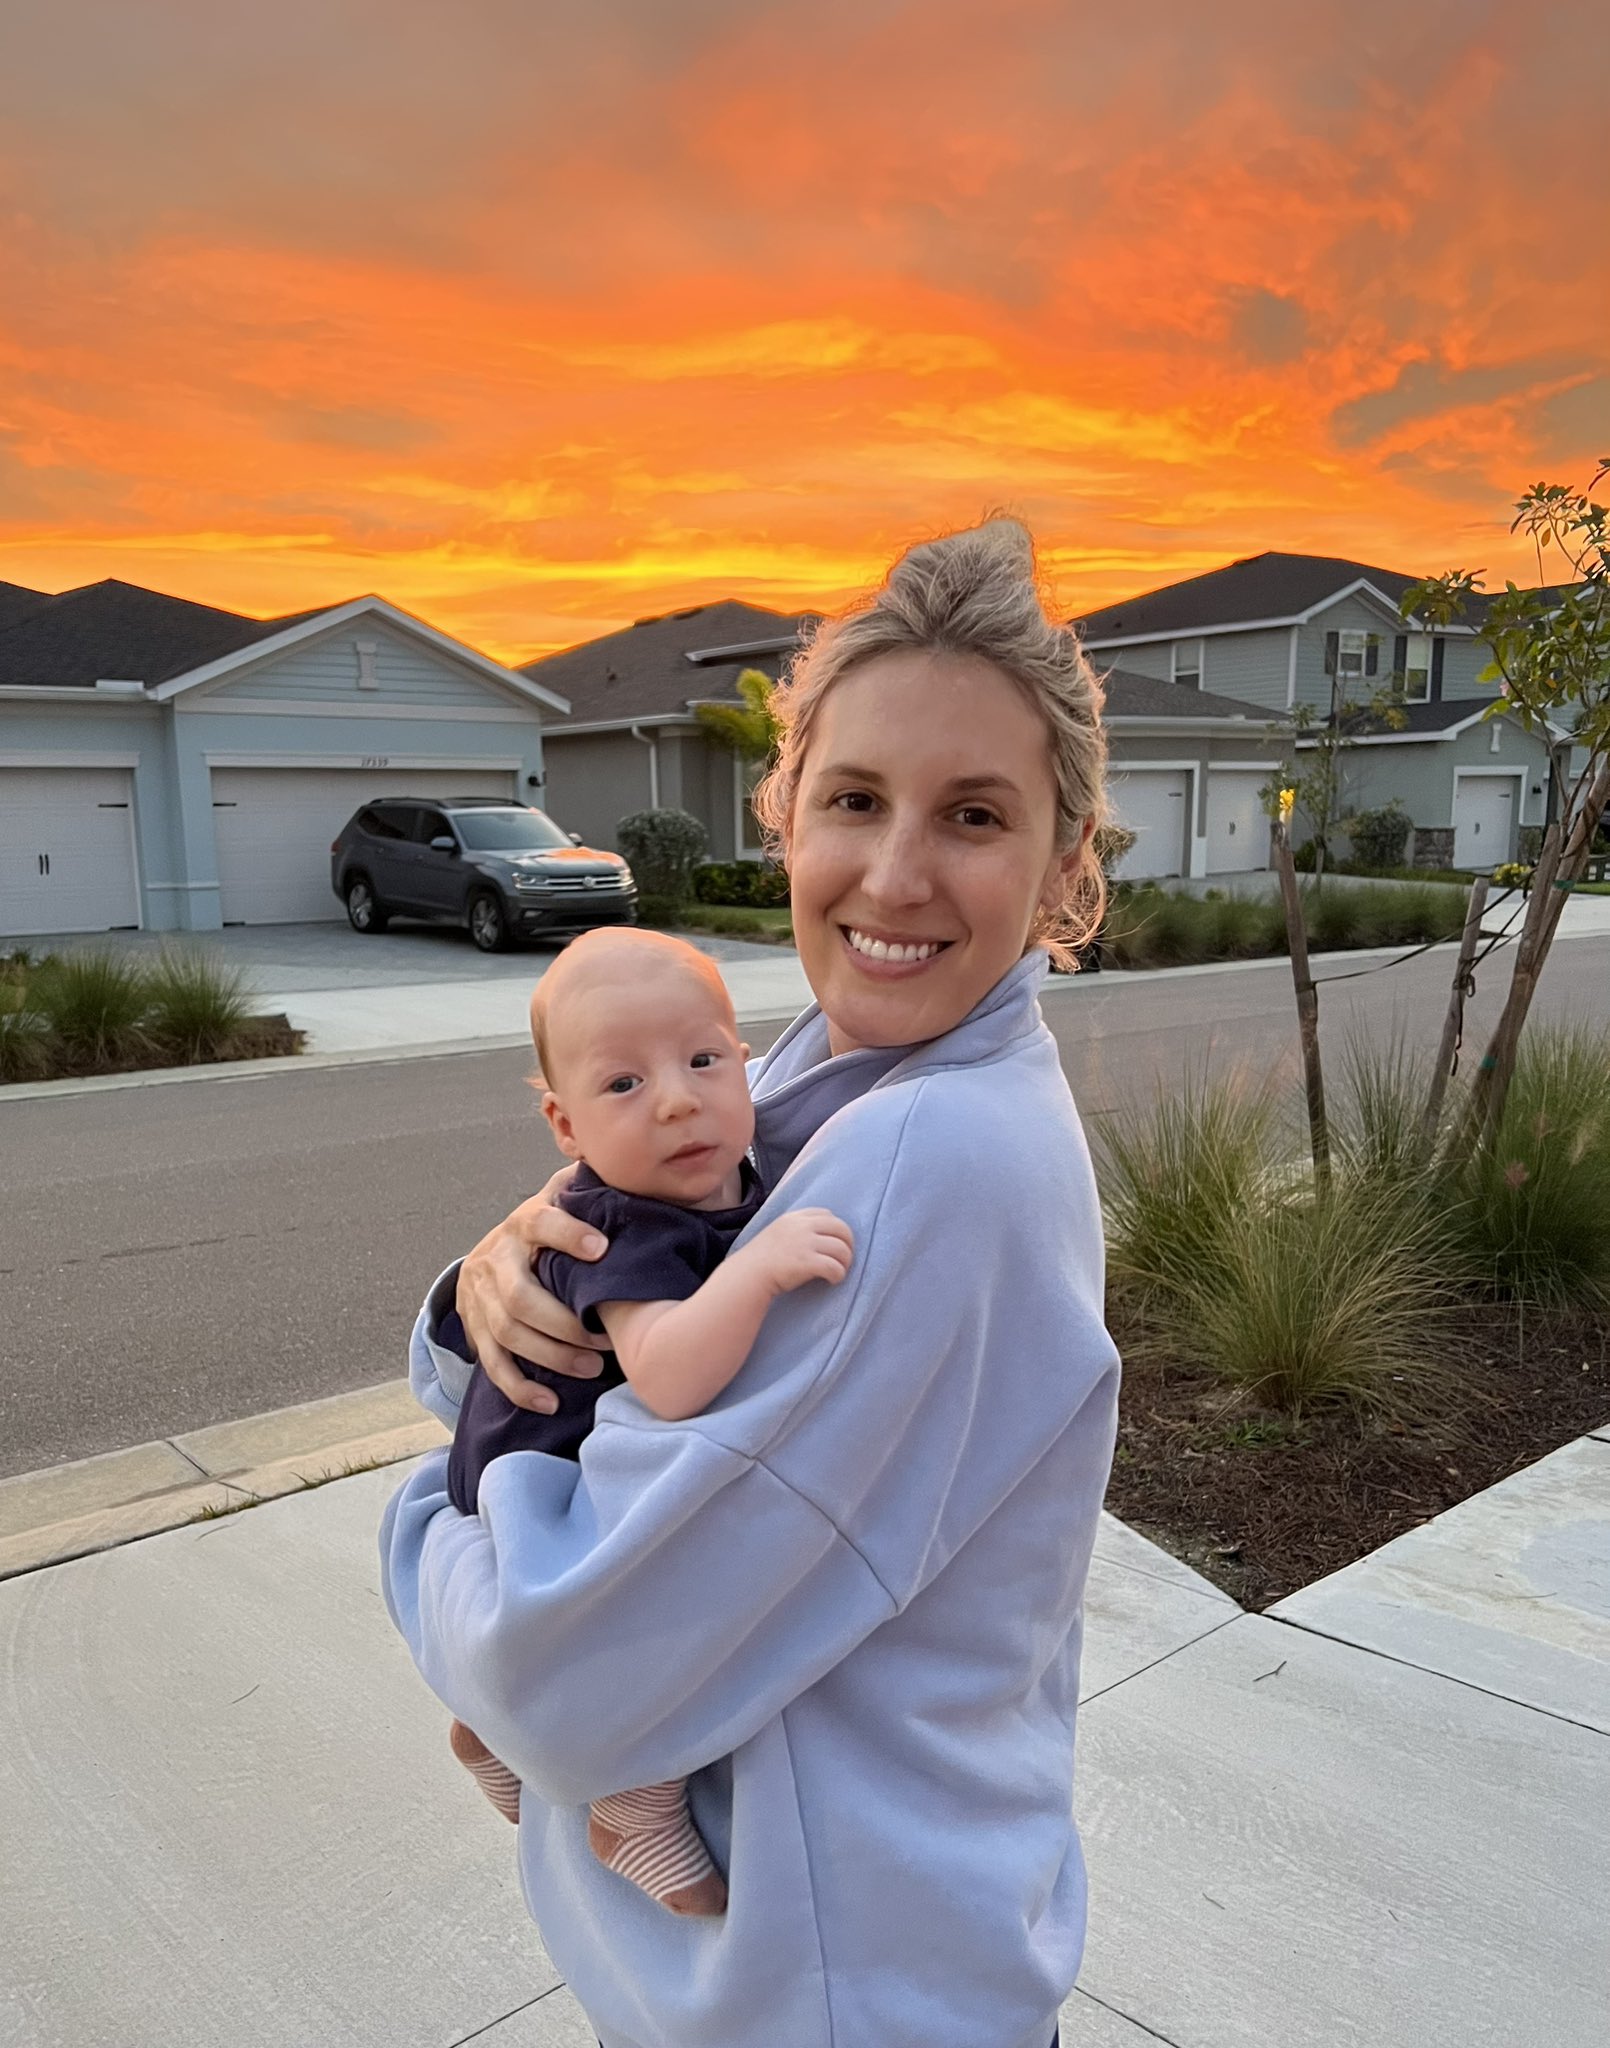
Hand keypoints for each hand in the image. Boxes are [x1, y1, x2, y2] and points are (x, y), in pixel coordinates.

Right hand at [455, 1165, 612, 1413]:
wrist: (489, 1252)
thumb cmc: (546, 1229)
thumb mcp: (563, 1201)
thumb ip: (590, 1189)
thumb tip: (632, 1168)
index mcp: (524, 1224)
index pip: (542, 1224)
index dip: (568, 1235)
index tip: (603, 1249)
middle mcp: (495, 1259)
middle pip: (520, 1297)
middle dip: (564, 1324)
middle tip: (605, 1341)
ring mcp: (479, 1297)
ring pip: (507, 1333)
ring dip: (550, 1356)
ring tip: (592, 1368)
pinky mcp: (474, 1329)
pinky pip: (492, 1364)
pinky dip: (519, 1387)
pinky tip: (550, 1403)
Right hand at [748, 1208, 854, 1294]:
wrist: (749, 1275)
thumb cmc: (762, 1258)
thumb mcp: (778, 1231)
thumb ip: (796, 1228)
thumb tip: (820, 1234)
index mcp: (795, 1217)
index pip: (827, 1214)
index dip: (836, 1228)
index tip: (834, 1242)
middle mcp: (802, 1227)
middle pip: (841, 1228)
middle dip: (848, 1244)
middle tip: (844, 1259)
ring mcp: (805, 1244)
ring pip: (842, 1249)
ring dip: (845, 1261)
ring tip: (840, 1271)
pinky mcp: (807, 1262)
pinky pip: (835, 1267)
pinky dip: (839, 1275)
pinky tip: (833, 1280)